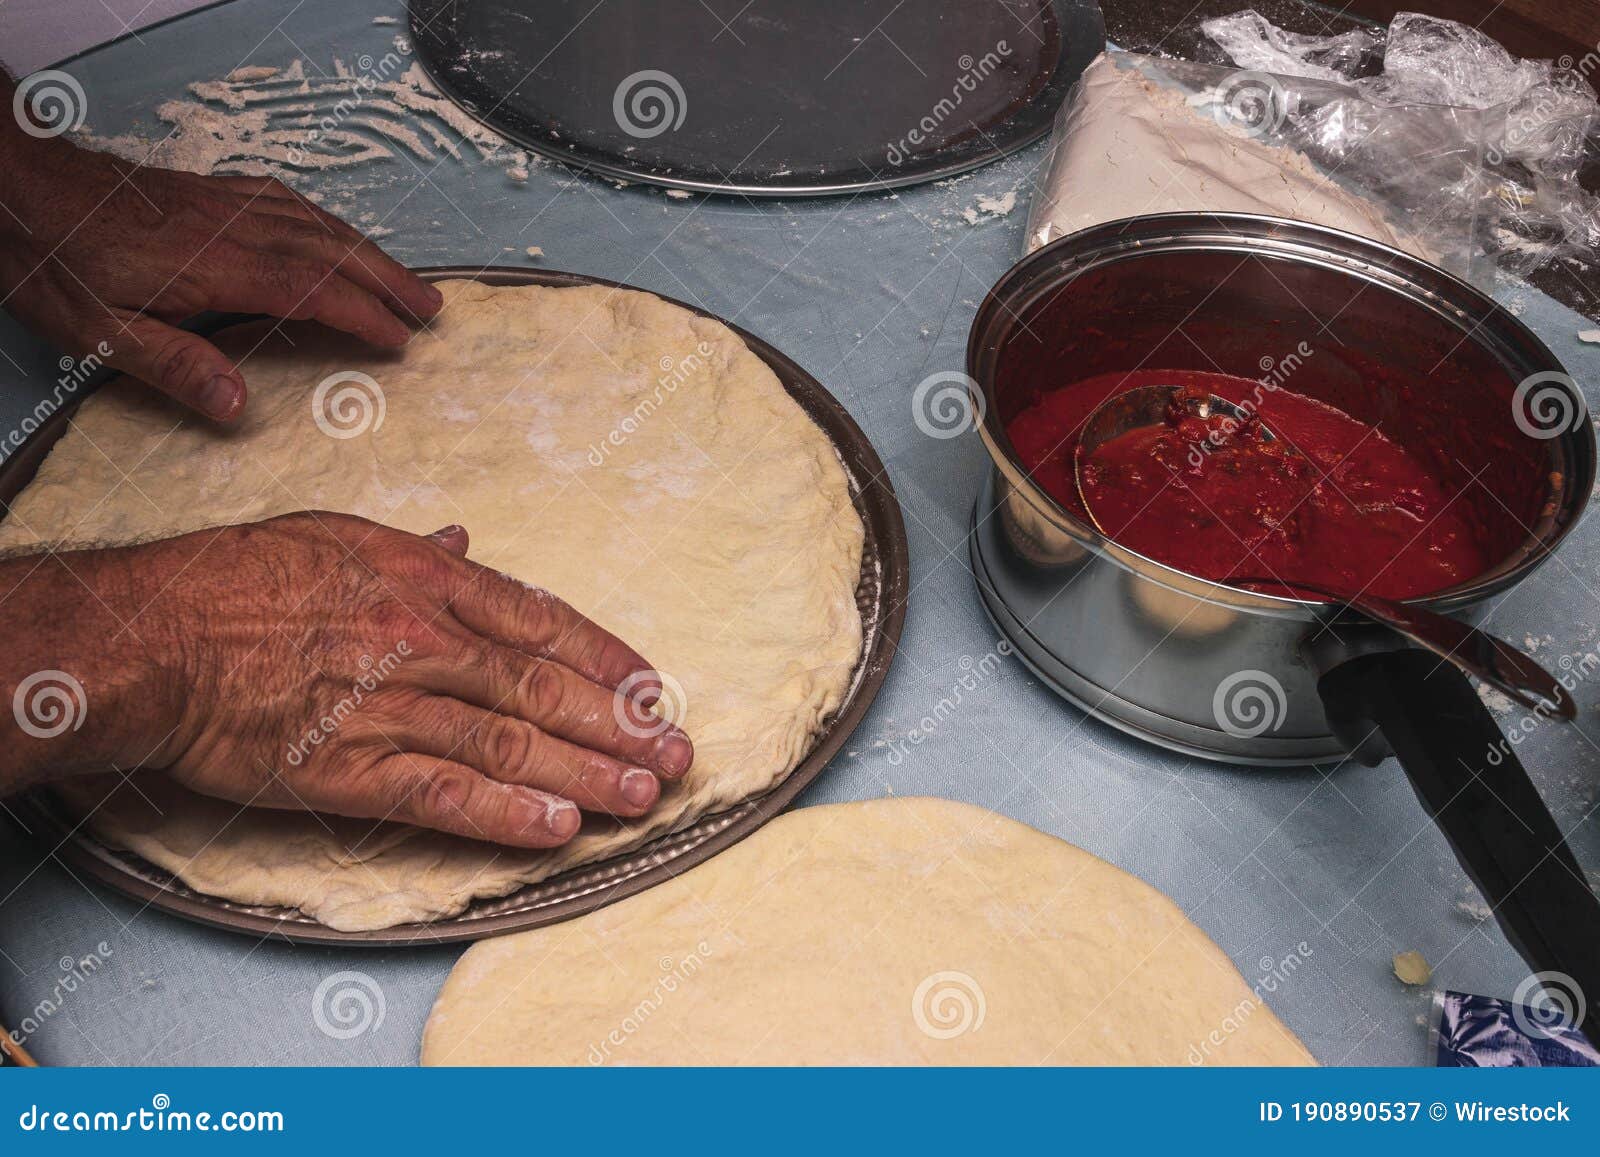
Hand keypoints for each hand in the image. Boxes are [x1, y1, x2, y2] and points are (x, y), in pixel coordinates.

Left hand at [0, 79, 442, 421]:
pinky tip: (335, 231)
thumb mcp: (95, 333)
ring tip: (405, 278)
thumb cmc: (53, 260)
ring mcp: (223, 204)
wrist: (14, 183)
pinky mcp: (208, 191)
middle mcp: (232, 228)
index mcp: (214, 266)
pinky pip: (288, 201)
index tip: (401, 340)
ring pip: (316, 223)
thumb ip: (171, 365)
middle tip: (433, 309)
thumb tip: (238, 407)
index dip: (362, 315)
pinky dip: (327, 220)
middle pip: (330, 250)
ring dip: (368, 251)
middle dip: (387, 280)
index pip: (310, 289)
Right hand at [0, 513, 693, 847]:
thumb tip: (467, 540)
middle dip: (620, 725)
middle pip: (543, 689)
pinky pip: (443, 795)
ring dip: (586, 774)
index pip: (543, 621)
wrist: (154, 637)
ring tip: (643, 797)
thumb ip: (414, 549)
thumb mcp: (336, 536)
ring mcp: (388, 705)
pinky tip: (559, 829)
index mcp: (424, 577)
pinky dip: (506, 815)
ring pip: (509, 745)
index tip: (654, 688)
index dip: (608, 660)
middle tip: (677, 755)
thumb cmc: (236, 578)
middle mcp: (422, 639)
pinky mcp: (348, 768)